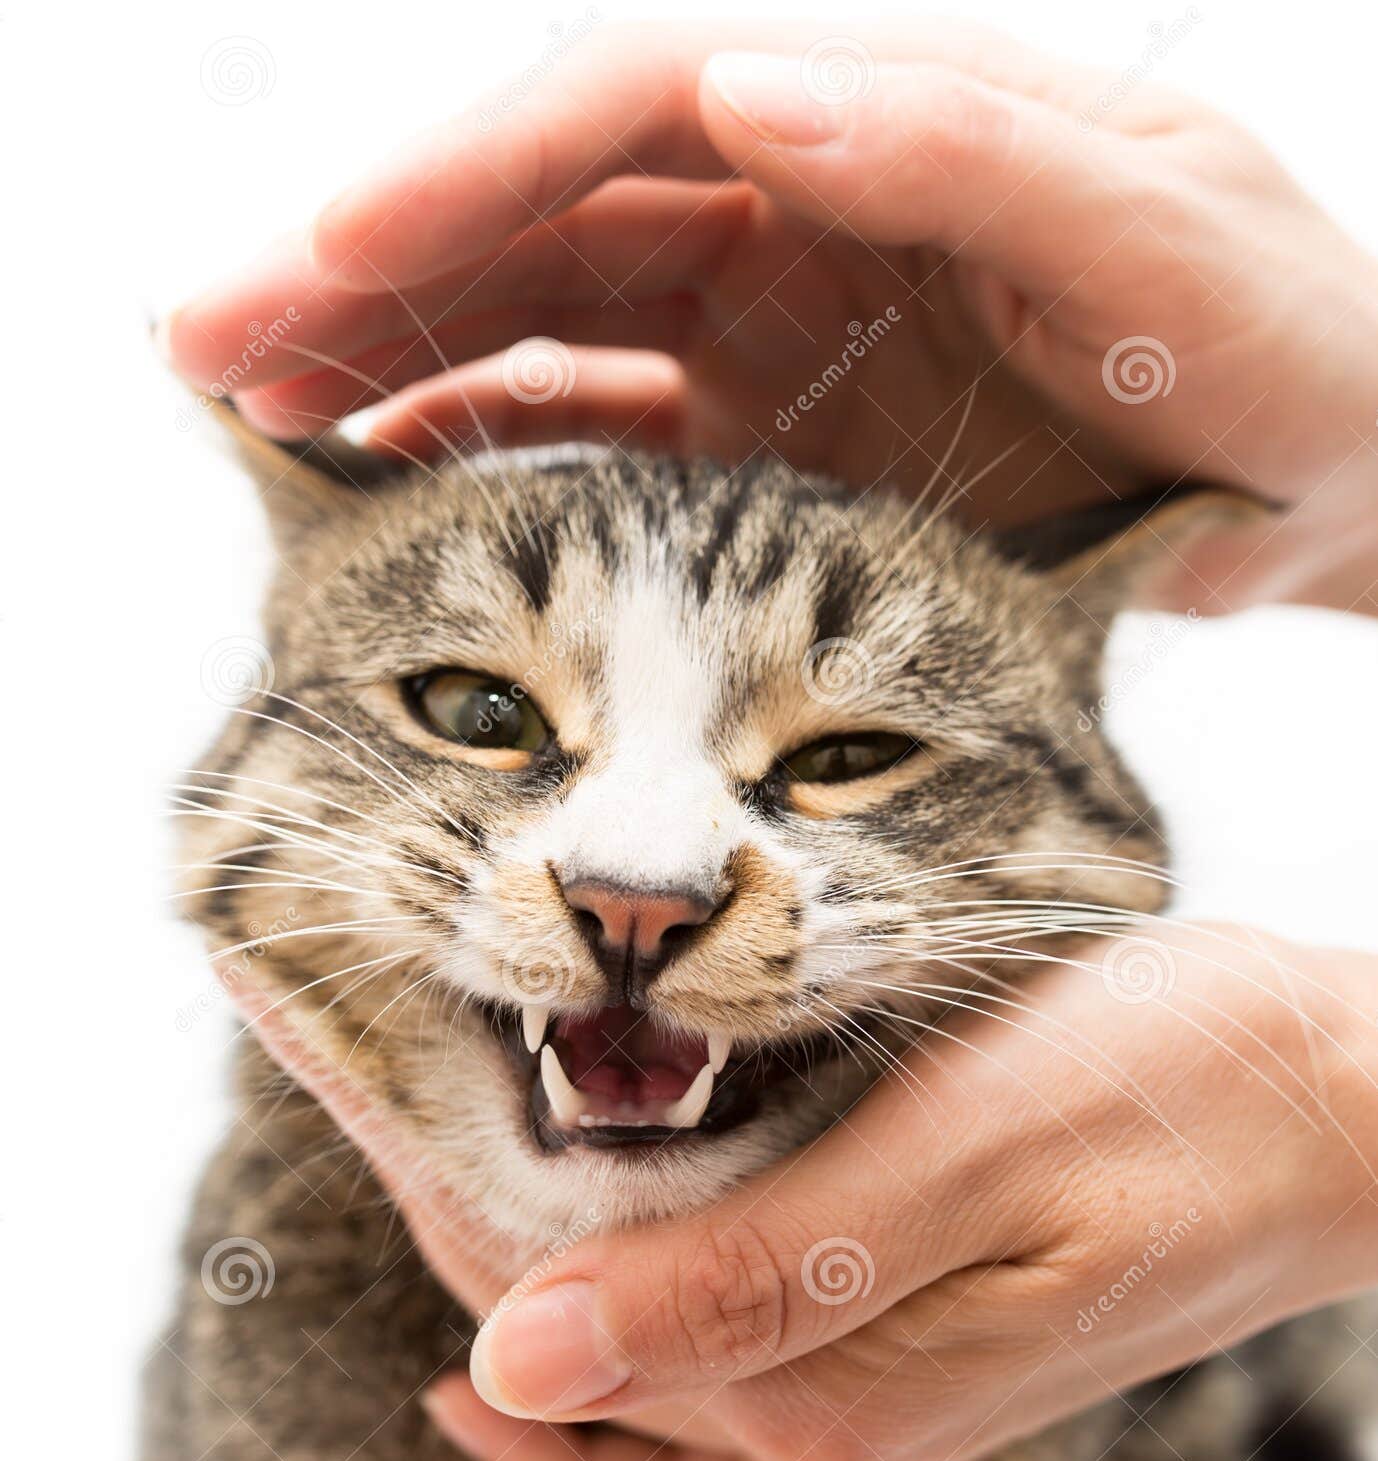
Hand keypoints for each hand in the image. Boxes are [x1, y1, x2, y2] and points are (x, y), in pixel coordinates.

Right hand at [161, 20, 1377, 610]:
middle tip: (206, 341)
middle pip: (541, 209)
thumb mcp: (1156, 235)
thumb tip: (752, 89)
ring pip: (539, 320)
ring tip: (255, 417)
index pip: (630, 107)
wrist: (1329, 478)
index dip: (471, 170)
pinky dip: (488, 453)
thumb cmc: (1282, 352)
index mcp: (881, 115)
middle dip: (368, 267)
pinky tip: (393, 486)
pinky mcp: (765, 438)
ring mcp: (770, 327)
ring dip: (393, 364)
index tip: (329, 249)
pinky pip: (594, 431)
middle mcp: (797, 205)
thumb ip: (969, 152)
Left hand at [233, 925, 1377, 1460]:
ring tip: (398, 1116)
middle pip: (551, 1314)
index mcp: (818, 1385)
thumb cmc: (1179, 1099)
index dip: (404, 1151)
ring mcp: (851, 1391)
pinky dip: (599, 1330)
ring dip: (489, 1236)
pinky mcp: (886, 1335)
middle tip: (319, 1029)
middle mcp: (815, 1417)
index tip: (299, 1012)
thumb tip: (515, 1362)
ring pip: (607, 1334)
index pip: (535, 1289)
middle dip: (420, 1169)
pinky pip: (694, 1365)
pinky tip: (546, 1279)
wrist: (1335, 1108)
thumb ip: (755, 1278)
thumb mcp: (971, 1164)